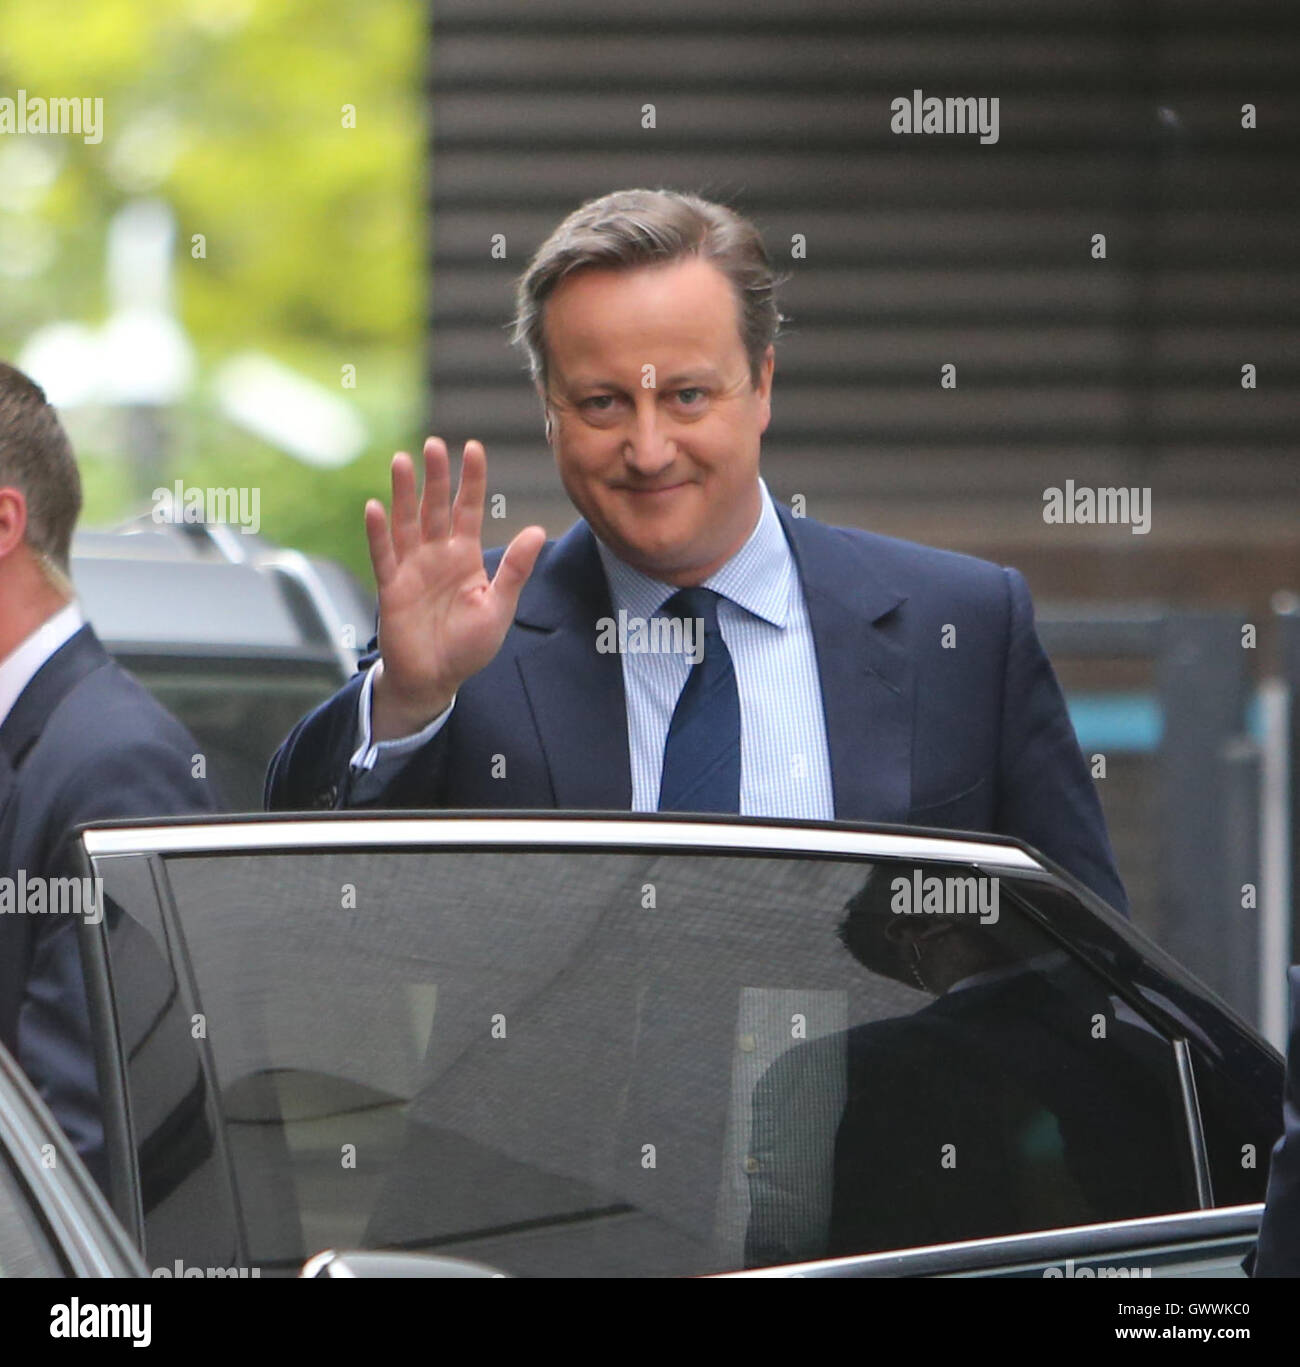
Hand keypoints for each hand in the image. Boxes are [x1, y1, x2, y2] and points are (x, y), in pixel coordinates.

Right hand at [364, 437, 544, 739]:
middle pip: (435, 507)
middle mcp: (437, 555)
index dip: (471, 480)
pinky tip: (375, 508)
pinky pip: (384, 556)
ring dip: (403, 493)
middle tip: (434, 444)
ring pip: (406, 523)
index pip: (469, 509)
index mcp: (465, 556)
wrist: (435, 679)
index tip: (474, 448)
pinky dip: (379, 533)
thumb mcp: (498, 607)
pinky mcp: (391, 587)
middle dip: (436, 476)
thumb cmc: (468, 646)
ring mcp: (412, 568)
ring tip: (402, 460)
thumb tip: (537, 531)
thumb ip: (514, 569)